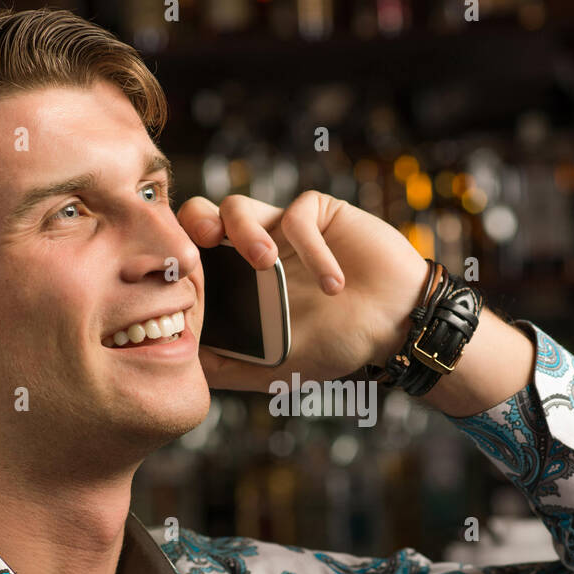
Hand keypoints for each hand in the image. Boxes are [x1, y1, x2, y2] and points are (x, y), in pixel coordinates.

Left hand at [176, 191, 429, 390]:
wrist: (396, 327)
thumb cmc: (338, 345)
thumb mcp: (275, 366)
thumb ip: (229, 367)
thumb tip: (181, 365)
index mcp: (235, 281)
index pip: (190, 255)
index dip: (178, 259)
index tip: (179, 282)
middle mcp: (251, 249)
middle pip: (200, 215)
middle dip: (193, 224)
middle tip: (202, 248)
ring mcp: (282, 228)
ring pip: (238, 206)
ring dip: (246, 233)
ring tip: (266, 264)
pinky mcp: (317, 213)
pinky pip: (297, 214)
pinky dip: (310, 249)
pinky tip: (333, 284)